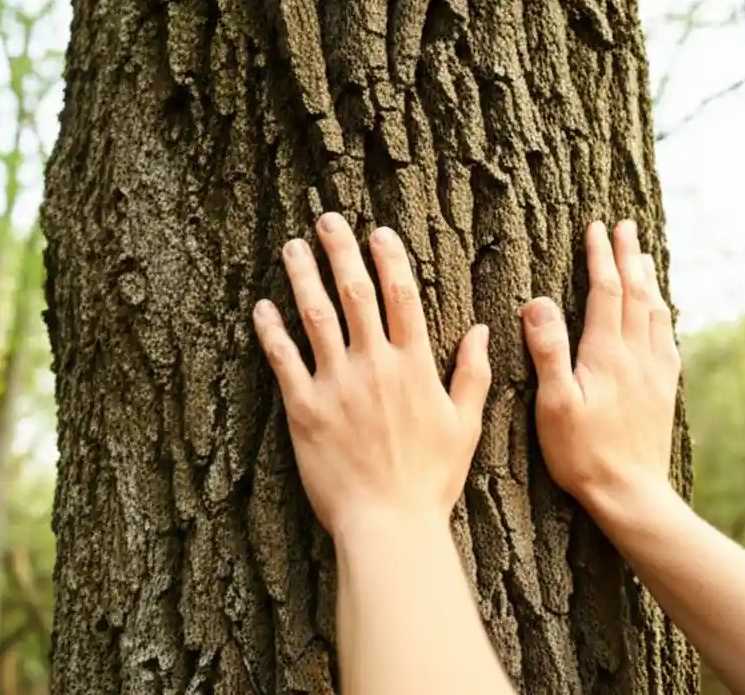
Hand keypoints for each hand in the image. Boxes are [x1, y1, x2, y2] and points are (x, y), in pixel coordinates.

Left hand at [253, 213, 491, 537]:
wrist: (389, 523)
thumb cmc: (430, 480)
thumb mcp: (466, 425)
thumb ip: (473, 373)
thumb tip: (482, 329)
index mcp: (414, 366)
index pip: (401, 297)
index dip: (389, 259)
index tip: (377, 232)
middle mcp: (374, 365)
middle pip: (355, 294)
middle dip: (341, 251)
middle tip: (328, 220)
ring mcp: (336, 385)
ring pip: (316, 316)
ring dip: (303, 277)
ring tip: (292, 247)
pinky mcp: (304, 409)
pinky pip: (283, 360)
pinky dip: (271, 330)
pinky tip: (262, 307)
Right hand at [521, 220, 680, 507]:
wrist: (630, 493)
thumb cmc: (583, 453)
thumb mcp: (555, 404)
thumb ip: (548, 351)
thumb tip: (537, 302)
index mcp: (607, 354)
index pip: (605, 292)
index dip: (600, 257)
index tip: (596, 228)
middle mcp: (637, 356)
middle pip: (636, 293)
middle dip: (629, 256)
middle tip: (626, 226)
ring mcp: (655, 372)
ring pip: (655, 312)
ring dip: (648, 279)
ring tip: (644, 257)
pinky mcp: (663, 390)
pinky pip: (666, 338)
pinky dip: (661, 312)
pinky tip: (660, 313)